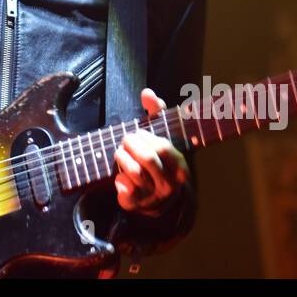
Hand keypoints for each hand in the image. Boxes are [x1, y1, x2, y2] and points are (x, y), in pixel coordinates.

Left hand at [114, 88, 188, 214]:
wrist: (156, 199)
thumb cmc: (158, 159)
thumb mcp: (160, 135)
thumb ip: (156, 113)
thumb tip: (147, 92)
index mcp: (178, 165)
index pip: (162, 147)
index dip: (146, 137)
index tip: (138, 133)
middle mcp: (169, 183)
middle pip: (147, 158)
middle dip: (131, 144)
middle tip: (125, 139)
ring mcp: (153, 195)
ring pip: (134, 172)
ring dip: (121, 158)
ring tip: (120, 153)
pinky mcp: (136, 203)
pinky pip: (124, 188)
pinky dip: (118, 179)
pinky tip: (119, 175)